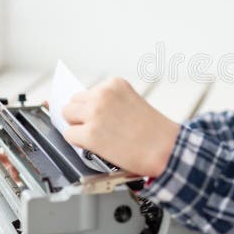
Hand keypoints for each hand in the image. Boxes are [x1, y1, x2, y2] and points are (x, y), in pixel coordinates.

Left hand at [61, 77, 180, 177]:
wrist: (166, 149)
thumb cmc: (154, 131)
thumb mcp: (132, 103)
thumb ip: (109, 102)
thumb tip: (82, 109)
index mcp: (114, 84)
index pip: (87, 92)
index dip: (92, 108)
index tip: (102, 117)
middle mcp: (102, 94)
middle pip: (73, 102)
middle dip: (82, 116)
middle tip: (99, 129)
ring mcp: (94, 113)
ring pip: (67, 116)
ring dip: (78, 127)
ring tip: (98, 137)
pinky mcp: (89, 134)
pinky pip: (69, 135)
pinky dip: (79, 143)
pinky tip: (97, 146)